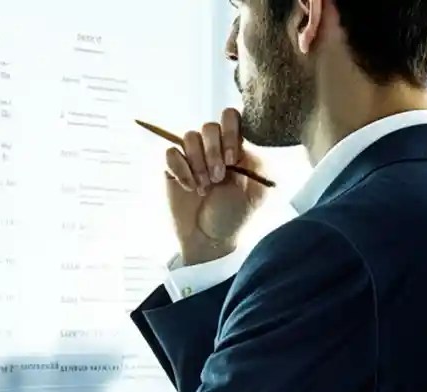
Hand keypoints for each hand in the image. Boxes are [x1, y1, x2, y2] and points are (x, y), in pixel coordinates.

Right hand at [164, 108, 269, 265]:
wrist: (209, 238)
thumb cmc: (234, 215)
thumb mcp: (254, 191)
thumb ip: (251, 163)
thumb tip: (237, 145)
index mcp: (236, 147)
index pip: (232, 118)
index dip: (230, 133)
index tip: (232, 160)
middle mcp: (214, 147)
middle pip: (209, 126)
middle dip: (213, 152)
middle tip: (217, 178)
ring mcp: (192, 156)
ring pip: (189, 137)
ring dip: (197, 163)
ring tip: (204, 187)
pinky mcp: (173, 167)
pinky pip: (171, 153)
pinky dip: (180, 170)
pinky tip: (189, 187)